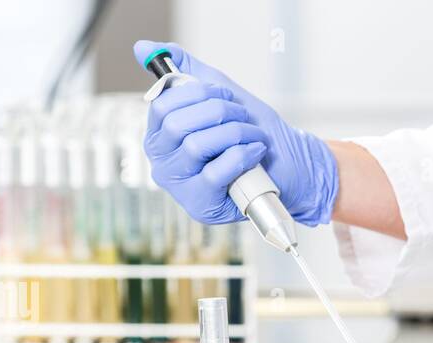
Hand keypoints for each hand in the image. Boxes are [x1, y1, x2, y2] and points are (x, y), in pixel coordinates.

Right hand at [133, 40, 337, 225]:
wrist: (289, 166)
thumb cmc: (252, 133)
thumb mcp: (219, 94)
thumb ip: (184, 70)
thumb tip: (143, 48)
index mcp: (161, 135)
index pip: (162, 105)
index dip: (197, 94)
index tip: (224, 96)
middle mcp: (163, 162)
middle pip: (177, 124)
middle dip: (219, 113)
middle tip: (243, 117)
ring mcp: (179, 187)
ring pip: (196, 146)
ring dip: (235, 133)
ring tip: (253, 136)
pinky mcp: (200, 204)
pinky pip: (214, 172)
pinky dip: (241, 156)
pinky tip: (255, 153)